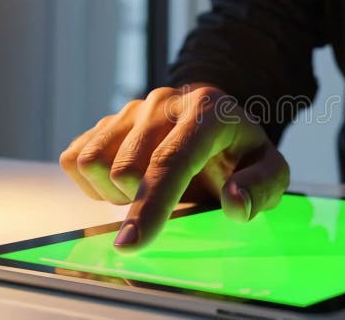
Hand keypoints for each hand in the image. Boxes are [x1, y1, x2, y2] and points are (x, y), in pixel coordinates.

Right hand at [59, 85, 288, 250]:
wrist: (215, 125)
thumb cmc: (241, 154)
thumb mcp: (270, 171)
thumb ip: (261, 187)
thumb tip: (234, 202)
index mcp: (208, 110)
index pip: (171, 161)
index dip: (150, 205)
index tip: (131, 243)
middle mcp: (164, 101)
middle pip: (125, 169)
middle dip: (141, 201)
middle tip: (173, 197)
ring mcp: (131, 108)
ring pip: (93, 163)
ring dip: (117, 192)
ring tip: (151, 187)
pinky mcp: (106, 120)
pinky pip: (74, 160)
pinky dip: (95, 183)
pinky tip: (128, 181)